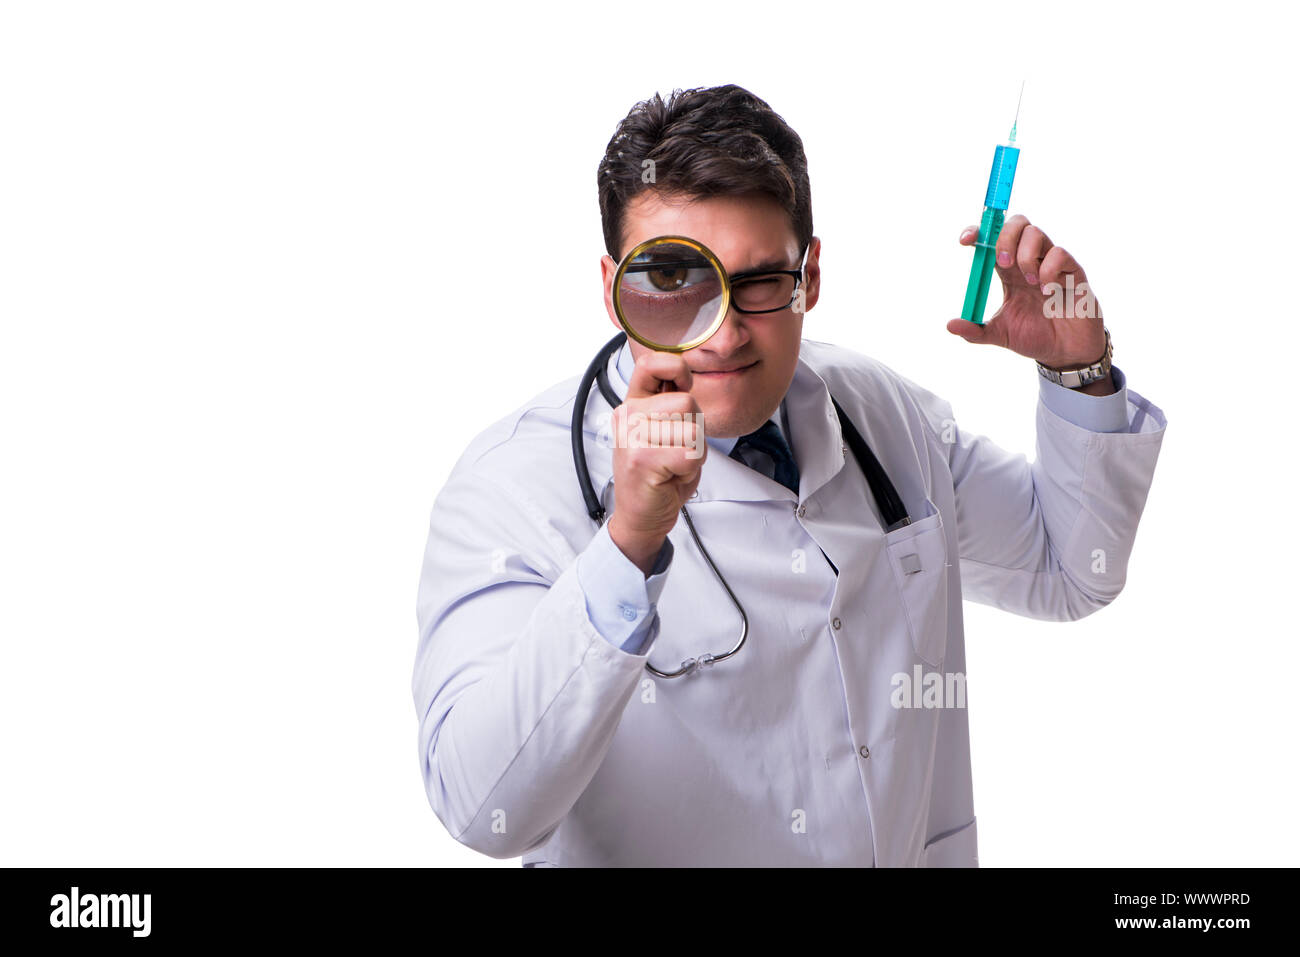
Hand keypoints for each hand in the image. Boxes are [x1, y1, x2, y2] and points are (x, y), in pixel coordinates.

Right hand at [607, 351, 706, 574]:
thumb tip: (685, 374)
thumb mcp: (663, 430)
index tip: (682, 389)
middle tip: (675, 449)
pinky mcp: (642, 459)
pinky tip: (672, 476)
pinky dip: (690, 469)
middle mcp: (627, 415)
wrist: (642, 515)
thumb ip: (671, 401)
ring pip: (692, 428)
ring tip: (673, 463)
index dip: (677, 370)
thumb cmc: (658, 474)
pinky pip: (691, 454)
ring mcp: (632, 436)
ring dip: (694, 451)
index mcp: (632, 403)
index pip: (652, 362)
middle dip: (694, 428)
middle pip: (687, 401)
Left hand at [946, 214, 1106, 369]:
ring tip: (1030, 282)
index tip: (965, 241)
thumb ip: (974, 331)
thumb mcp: (999, 334)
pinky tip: (1049, 291)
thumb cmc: (1035, 337)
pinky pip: (1060, 254)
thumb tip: (950, 325)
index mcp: (1010, 272)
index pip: (994, 240)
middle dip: (1004, 237)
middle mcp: (1030, 262)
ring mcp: (1052, 264)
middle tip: (1003, 264)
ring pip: (1036, 233)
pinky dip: (1048, 270)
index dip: (980, 233)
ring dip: (1025, 255)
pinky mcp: (1073, 272)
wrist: (1065, 353)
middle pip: (1017, 224)